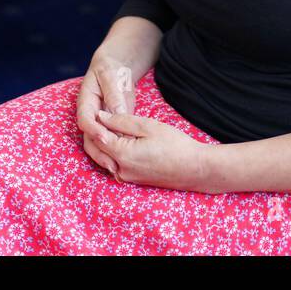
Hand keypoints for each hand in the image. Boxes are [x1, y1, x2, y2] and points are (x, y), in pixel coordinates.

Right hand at [75, 54, 137, 175]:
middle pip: (88, 139)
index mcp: (85, 102)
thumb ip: (113, 94)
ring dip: (106, 158)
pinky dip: (115, 153)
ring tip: (117, 171)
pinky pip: (110, 143)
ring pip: (97, 145)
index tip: (105, 138)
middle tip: (112, 165)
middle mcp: (90, 116)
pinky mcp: (110, 127)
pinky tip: (125, 165)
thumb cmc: (111, 70)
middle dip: (99, 153)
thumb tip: (117, 113)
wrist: (115, 70)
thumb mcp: (111, 76)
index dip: (93, 130)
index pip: (85, 120)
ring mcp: (99, 124)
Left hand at [96, 110, 212, 192]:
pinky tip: (123, 140)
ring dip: (104, 143)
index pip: (97, 136)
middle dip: (96, 133)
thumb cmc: (175, 144)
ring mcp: (126, 178)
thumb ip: (121, 121)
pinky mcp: (133, 180)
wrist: (195, 169)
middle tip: (103, 116)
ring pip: (104, 158)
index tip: (98, 109)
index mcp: (122, 154)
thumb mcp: (148, 126)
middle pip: (97, 149)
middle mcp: (120, 170)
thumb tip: (101, 116)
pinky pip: (115, 164)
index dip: (95, 122)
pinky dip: (113, 152)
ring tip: (113, 125)